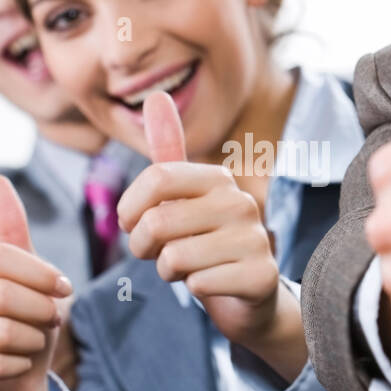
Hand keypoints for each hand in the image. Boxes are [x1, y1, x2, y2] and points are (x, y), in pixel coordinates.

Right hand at [0, 176, 72, 390]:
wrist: (23, 386)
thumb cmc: (27, 325)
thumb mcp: (30, 277)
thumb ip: (12, 230)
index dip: (39, 272)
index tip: (64, 288)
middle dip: (40, 307)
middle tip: (55, 318)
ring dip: (34, 336)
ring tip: (38, 340)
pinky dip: (21, 362)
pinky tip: (22, 364)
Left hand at [118, 91, 306, 378]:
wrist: (249, 294)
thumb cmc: (205, 243)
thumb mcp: (183, 198)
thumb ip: (168, 152)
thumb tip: (155, 96)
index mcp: (217, 178)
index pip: (157, 177)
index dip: (130, 207)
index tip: (130, 224)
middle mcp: (241, 201)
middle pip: (159, 222)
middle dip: (144, 248)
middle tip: (159, 254)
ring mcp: (255, 239)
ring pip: (174, 258)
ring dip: (170, 272)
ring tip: (189, 268)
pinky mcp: (261, 276)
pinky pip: (198, 284)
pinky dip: (195, 290)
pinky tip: (212, 284)